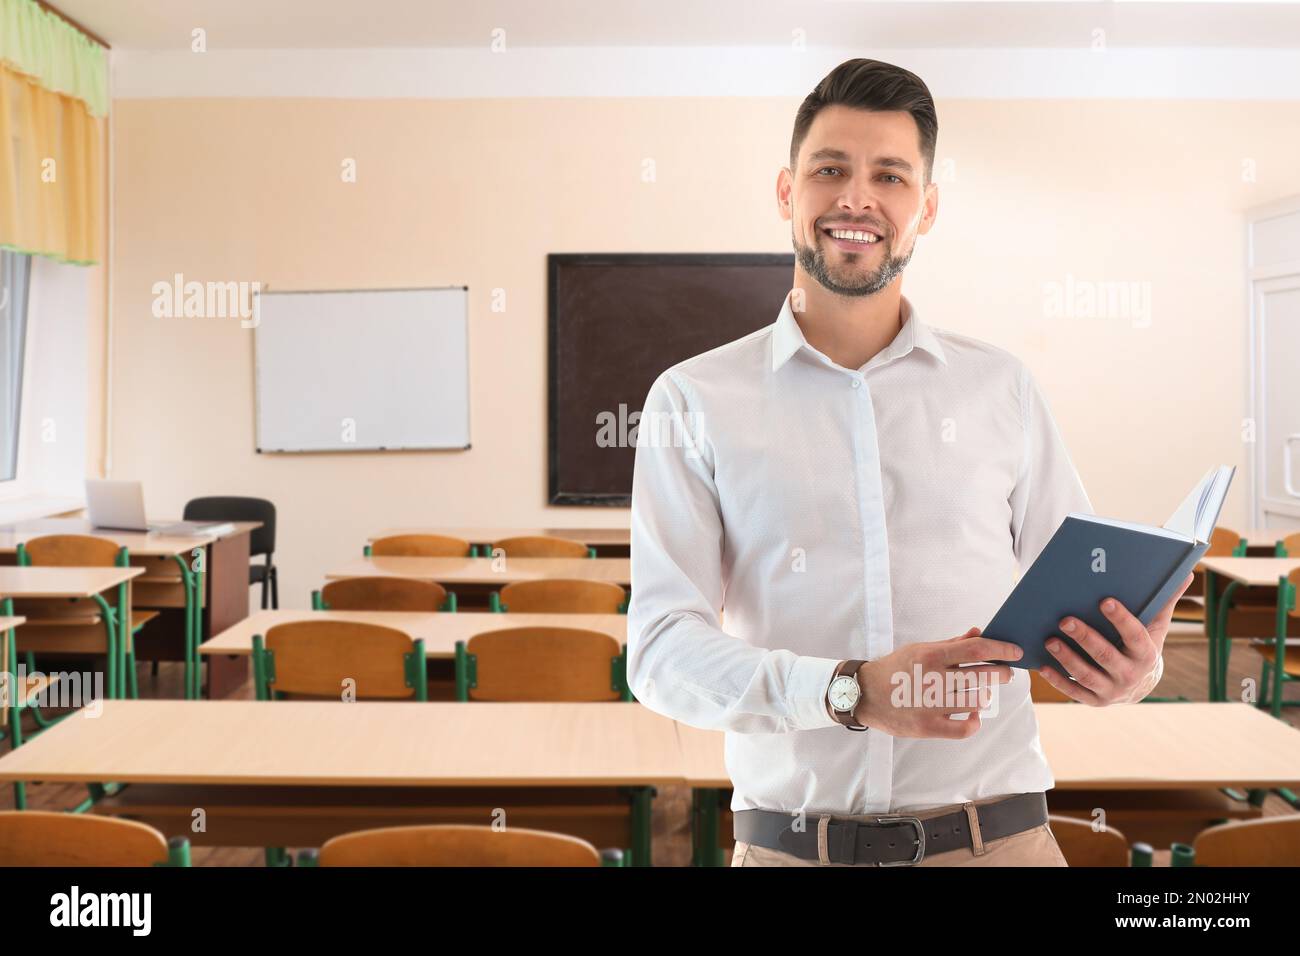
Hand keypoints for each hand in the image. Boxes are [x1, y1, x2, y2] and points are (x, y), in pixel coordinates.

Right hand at [854, 627, 1020, 738]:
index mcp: (931, 656)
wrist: (865, 694)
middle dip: (1001, 673)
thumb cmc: (895, 668)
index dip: (1001, 649)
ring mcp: (931, 705)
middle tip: (1004, 673)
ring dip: (985, 695)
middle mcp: (932, 679)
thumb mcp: (919, 649)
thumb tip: (978, 632)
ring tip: (981, 692)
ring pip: (977, 700)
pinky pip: (965, 728)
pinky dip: (974, 721)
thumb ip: (951, 644)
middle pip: (983, 675)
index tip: (1015, 652)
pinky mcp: (928, 726)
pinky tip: (972, 714)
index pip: (976, 648)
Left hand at [1037, 572, 1192, 705]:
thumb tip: (1187, 572)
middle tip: (1064, 620)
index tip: (1104, 600)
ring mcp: (1112, 690)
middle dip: (1085, 637)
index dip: (1121, 618)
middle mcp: (1130, 675)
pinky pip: (1074, 691)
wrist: (1141, 686)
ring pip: (1087, 675)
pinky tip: (1042, 666)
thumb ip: (1165, 601)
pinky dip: (1057, 680)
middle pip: (1105, 655)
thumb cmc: (1143, 646)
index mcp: (1146, 654)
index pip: (1134, 635)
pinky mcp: (1095, 701)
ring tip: (1050, 640)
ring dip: (1067, 658)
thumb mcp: (1156, 627)